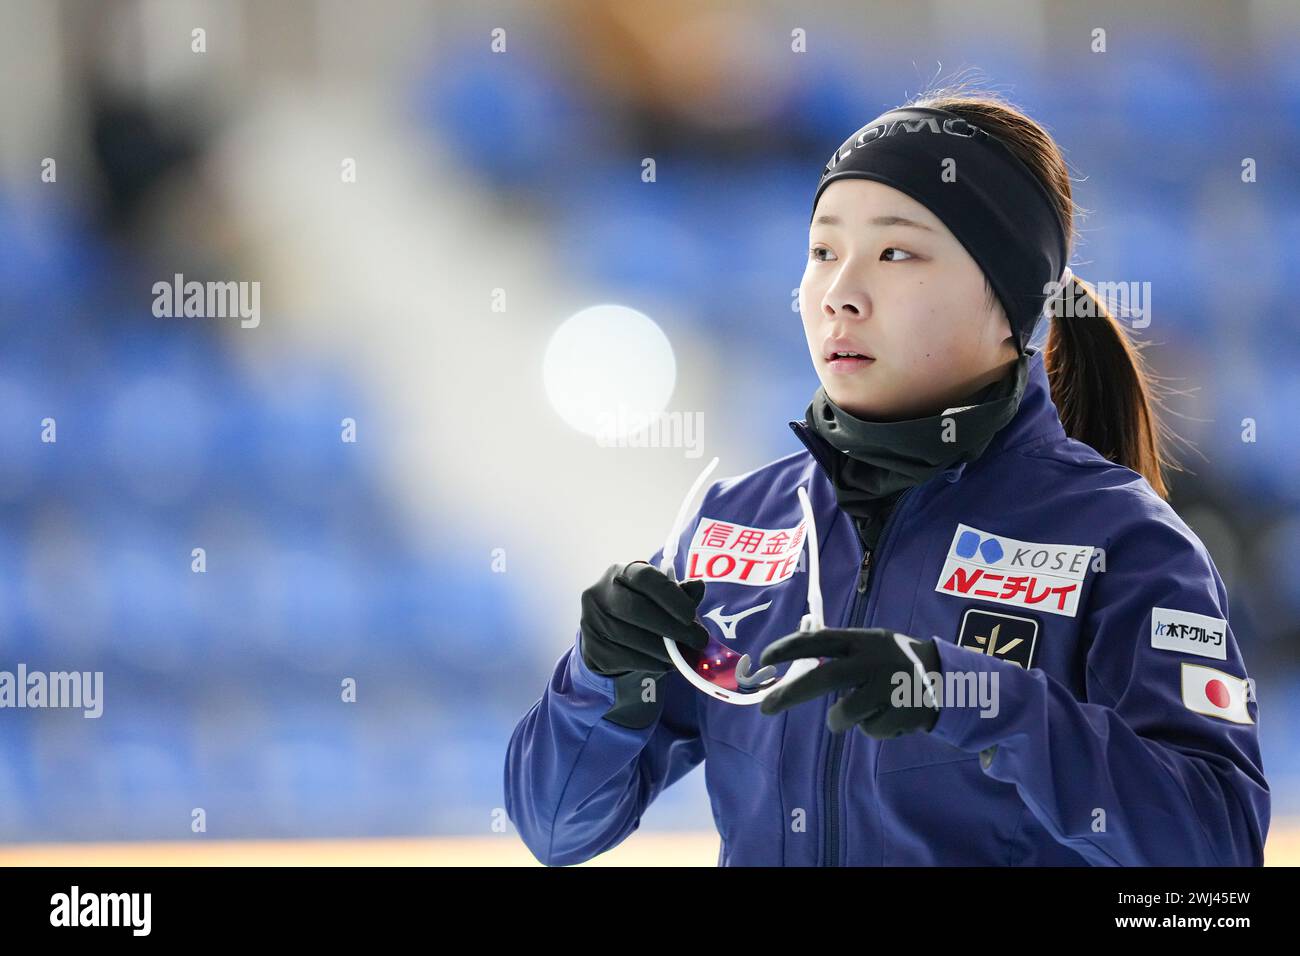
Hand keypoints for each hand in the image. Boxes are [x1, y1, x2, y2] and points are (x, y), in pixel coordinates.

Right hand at [579, 561, 708, 676]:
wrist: (607, 635)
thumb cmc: (641, 609)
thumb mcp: (659, 596)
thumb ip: (679, 593)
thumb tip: (698, 588)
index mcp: (620, 573)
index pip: (645, 577)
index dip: (669, 595)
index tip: (690, 614)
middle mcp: (600, 593)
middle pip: (635, 609)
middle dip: (671, 627)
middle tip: (698, 640)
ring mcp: (592, 621)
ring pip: (631, 637)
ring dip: (664, 650)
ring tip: (683, 655)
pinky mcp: (593, 648)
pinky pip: (626, 658)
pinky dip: (651, 663)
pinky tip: (665, 663)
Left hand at [757, 627, 941, 738]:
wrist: (947, 678)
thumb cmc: (894, 660)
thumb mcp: (870, 644)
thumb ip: (837, 649)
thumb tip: (792, 655)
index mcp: (862, 640)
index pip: (820, 639)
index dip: (790, 647)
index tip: (764, 657)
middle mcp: (874, 660)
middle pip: (825, 677)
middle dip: (791, 694)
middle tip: (766, 708)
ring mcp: (890, 686)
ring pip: (844, 714)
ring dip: (841, 720)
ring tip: (860, 711)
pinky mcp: (904, 711)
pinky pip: (870, 730)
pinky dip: (874, 727)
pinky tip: (890, 714)